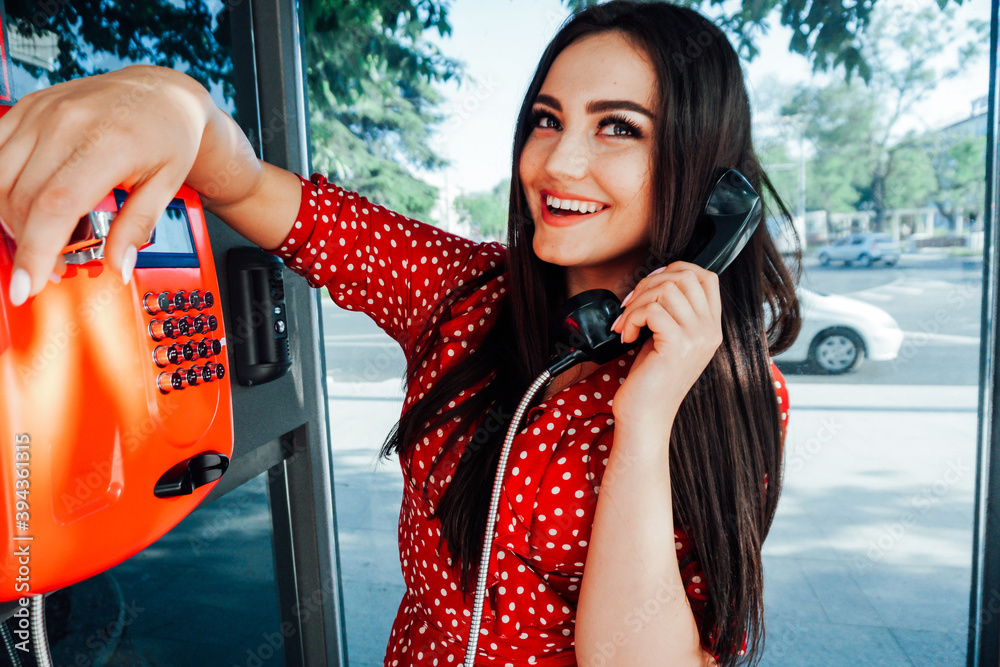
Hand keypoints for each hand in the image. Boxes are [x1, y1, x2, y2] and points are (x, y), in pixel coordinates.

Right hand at [0, 65, 218, 304]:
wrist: (161, 93)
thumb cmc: (168, 136)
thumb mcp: (167, 184)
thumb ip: (138, 227)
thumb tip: (119, 267)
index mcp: (107, 143)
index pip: (55, 206)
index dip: (36, 251)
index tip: (28, 285)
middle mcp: (66, 122)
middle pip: (21, 198)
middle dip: (27, 244)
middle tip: (49, 268)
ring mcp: (41, 112)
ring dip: (8, 218)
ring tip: (38, 240)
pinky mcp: (26, 108)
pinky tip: (18, 207)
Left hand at [609, 262, 722, 425]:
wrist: (645, 417)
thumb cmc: (650, 379)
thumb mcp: (667, 338)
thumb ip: (672, 311)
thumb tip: (655, 280)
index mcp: (710, 327)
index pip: (707, 277)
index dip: (675, 270)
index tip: (649, 287)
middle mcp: (710, 331)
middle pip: (686, 276)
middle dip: (650, 283)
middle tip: (631, 306)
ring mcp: (697, 339)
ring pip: (667, 290)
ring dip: (637, 301)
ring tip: (626, 324)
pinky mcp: (677, 347)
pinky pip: (654, 310)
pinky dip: (632, 318)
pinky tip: (626, 336)